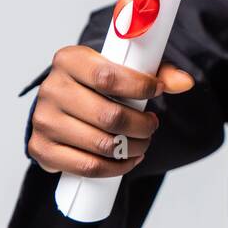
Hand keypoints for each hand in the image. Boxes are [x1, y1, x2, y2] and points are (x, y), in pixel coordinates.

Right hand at [27, 45, 195, 176]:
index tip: (157, 91)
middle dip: (141, 125)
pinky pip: (86, 166)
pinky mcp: (41, 149)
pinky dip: (115, 168)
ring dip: (132, 148)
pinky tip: (127, 159)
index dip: (140, 87)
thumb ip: (158, 72)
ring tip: (143, 142)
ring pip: (100, 144)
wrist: (64, 104)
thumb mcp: (124, 68)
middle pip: (108, 115)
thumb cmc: (98, 84)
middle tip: (152, 125)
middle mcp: (51, 89)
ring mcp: (43, 121)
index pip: (107, 76)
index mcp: (69, 60)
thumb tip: (186, 83)